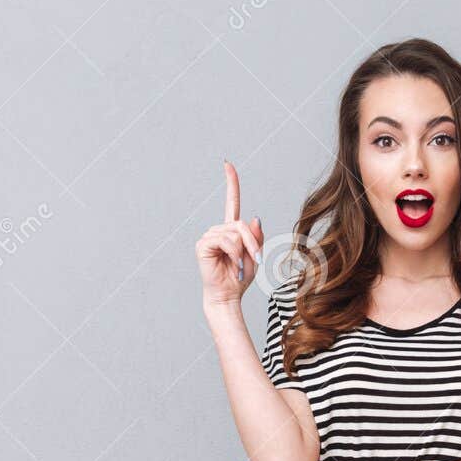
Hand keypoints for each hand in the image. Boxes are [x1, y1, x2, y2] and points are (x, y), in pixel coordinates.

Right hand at [196, 160, 262, 306]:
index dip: (231, 183)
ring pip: (234, 233)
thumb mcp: (254, 255)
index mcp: (230, 230)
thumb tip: (254, 218)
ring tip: (240, 266)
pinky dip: (234, 253)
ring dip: (243, 250)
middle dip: (252, 242)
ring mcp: (209, 236)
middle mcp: (218, 230)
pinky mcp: (203, 245)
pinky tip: (232, 264)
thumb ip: (255, 237)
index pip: (231, 202)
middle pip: (240, 224)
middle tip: (256, 260)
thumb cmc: (240, 278)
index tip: (227, 164)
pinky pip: (226, 241)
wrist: (228, 295)